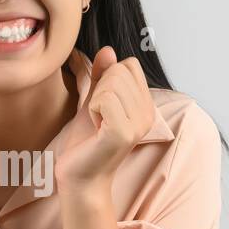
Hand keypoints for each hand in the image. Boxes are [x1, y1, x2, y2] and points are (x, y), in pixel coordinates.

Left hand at [54, 46, 154, 194]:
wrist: (80, 177)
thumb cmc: (86, 143)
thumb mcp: (93, 102)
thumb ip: (101, 76)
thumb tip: (108, 50)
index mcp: (146, 106)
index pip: (129, 64)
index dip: (108, 79)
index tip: (102, 107)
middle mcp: (148, 114)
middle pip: (120, 70)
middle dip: (100, 89)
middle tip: (98, 117)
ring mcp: (138, 124)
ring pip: (111, 82)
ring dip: (94, 101)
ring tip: (98, 124)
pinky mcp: (123, 133)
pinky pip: (104, 98)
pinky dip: (92, 110)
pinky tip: (96, 130)